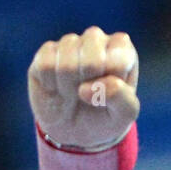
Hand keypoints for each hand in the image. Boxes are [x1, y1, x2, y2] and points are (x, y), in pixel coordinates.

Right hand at [28, 26, 138, 149]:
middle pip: (92, 55)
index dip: (111, 84)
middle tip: (90, 96)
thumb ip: (121, 97)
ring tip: (73, 94)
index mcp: (123, 50)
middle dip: (90, 83)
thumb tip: (85, 89)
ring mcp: (70, 43)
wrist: (76, 130)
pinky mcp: (46, 51)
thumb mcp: (125, 113)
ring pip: (67, 60)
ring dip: (69, 87)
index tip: (109, 97)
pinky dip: (52, 86)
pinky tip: (57, 88)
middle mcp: (97, 39)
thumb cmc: (106, 116)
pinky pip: (45, 66)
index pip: (120, 58)